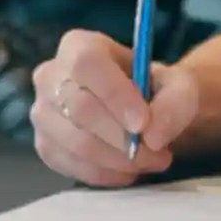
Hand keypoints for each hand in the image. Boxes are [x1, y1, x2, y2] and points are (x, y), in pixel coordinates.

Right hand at [30, 29, 198, 186]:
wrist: (139, 112)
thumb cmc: (154, 90)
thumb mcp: (178, 86)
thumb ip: (175, 102)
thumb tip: (153, 135)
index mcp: (79, 45)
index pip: (87, 64)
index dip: (115, 95)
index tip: (144, 123)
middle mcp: (51, 75)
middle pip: (80, 109)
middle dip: (123, 138)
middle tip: (158, 152)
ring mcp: (42, 112)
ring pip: (76, 142)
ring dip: (119, 160)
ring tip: (151, 161)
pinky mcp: (45, 145)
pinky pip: (71, 166)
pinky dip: (106, 174)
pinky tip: (128, 170)